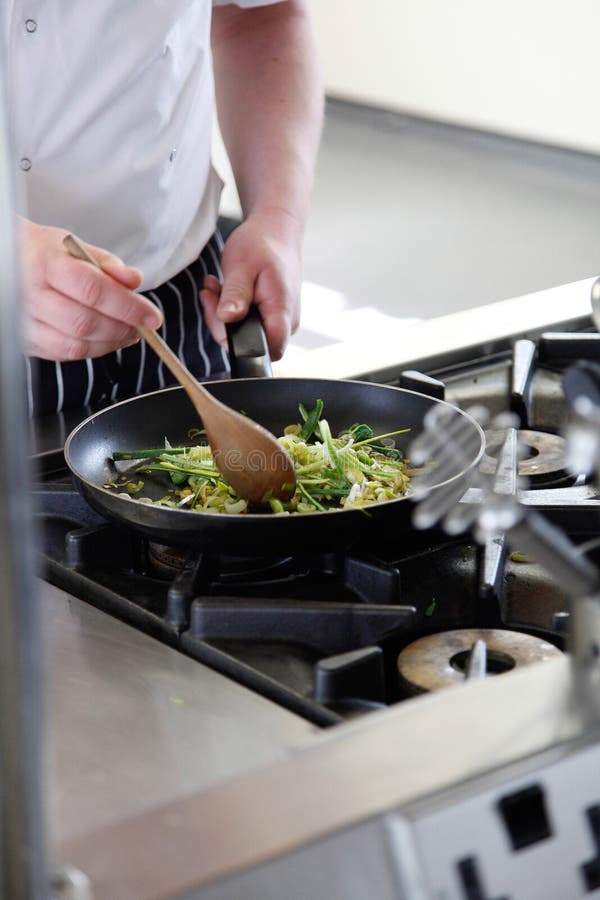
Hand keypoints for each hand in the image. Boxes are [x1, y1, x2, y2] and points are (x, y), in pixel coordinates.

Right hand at [19, 218, 162, 360]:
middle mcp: (29, 294)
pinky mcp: (25, 340)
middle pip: (85, 322)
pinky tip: (104, 339)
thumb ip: (107, 263)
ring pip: (75, 344)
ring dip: (110, 343)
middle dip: (122, 329)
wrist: (4, 262)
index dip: (128, 307)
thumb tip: (133, 280)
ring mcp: (24, 321)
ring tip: (127, 333)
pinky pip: (64, 354)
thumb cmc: (40, 253)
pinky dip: (91, 350)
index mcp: (44, 263)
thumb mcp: (73, 246)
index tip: (151, 316)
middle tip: (141, 327)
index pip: (94, 290)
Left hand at [200, 209, 301, 361]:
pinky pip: (247, 324)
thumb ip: (236, 295)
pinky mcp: (271, 316)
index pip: (267, 350)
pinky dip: (231, 310)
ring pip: (246, 335)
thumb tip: (228, 319)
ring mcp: (280, 320)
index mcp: (282, 310)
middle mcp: (286, 321)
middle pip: (251, 345)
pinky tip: (224, 290)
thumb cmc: (263, 244)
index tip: (220, 315)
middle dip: (222, 325)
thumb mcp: (242, 265)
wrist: (276, 230)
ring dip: (223, 315)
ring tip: (216, 287)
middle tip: (211, 294)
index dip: (238, 343)